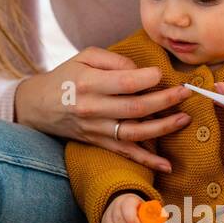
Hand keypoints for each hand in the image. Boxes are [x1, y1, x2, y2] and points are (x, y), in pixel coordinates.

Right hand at [14, 47, 192, 173]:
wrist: (37, 106)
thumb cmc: (65, 77)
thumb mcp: (83, 57)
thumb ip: (113, 60)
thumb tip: (141, 72)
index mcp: (88, 82)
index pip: (126, 82)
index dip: (150, 78)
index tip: (162, 74)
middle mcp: (92, 108)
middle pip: (136, 107)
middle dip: (166, 100)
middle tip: (186, 92)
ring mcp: (96, 129)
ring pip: (135, 132)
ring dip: (163, 127)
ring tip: (184, 119)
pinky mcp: (98, 142)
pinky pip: (125, 152)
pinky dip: (147, 160)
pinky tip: (167, 165)